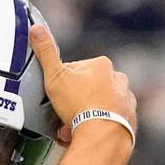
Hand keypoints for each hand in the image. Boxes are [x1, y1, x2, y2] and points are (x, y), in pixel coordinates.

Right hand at [29, 24, 135, 141]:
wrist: (102, 135)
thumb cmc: (80, 105)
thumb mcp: (55, 76)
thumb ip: (46, 52)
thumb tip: (36, 30)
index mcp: (101, 65)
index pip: (77, 70)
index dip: (65, 84)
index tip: (58, 96)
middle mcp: (118, 80)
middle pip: (91, 88)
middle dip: (78, 100)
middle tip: (65, 114)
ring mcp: (126, 100)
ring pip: (102, 105)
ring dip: (89, 114)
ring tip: (75, 128)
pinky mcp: (129, 119)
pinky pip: (111, 121)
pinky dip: (101, 126)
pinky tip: (89, 133)